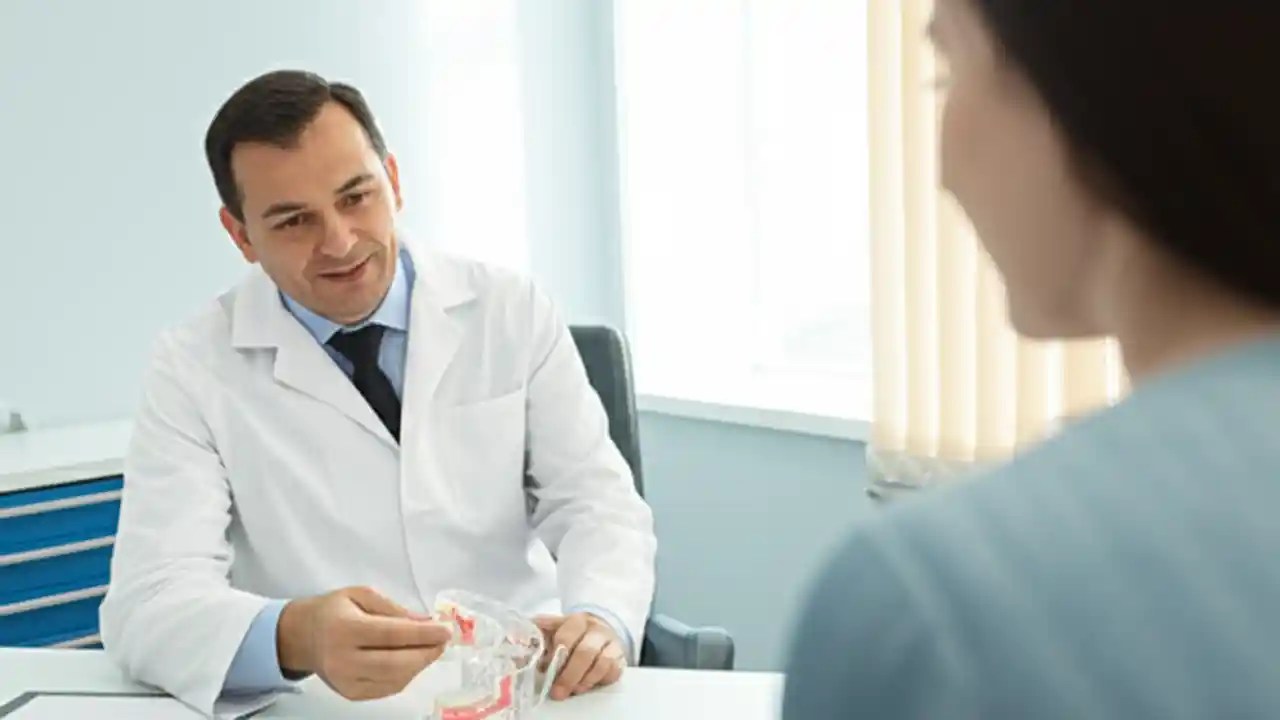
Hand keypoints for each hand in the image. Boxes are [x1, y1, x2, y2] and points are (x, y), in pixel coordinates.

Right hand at [277, 586, 450, 700]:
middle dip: (426, 653)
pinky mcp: (350, 694)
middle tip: (443, 642)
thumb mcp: (360, 594)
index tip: (445, 630)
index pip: (391, 634)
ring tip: (430, 649)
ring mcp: (345, 681)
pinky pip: (387, 688)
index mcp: (344, 629)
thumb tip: (425, 622)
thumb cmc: (333, 610)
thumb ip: (393, 607)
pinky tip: (412, 661)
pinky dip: (406, 676)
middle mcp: (342, 659)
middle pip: (395, 663)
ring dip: (419, 665)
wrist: (302, 636)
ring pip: (394, 679)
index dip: (423, 634)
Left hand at [533, 612, 626, 700]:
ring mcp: (611, 644)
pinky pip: (613, 672)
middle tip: (557, 692)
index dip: (556, 655)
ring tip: (573, 690)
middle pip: (585, 652)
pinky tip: (586, 686)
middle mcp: (597, 630)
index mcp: (577, 621)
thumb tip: (513, 646)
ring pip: (602, 663)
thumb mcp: (553, 629)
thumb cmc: (571, 634)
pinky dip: (599, 681)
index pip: (566, 636)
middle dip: (569, 675)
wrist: (599, 631)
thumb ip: (536, 634)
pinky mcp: (620, 659)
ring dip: (584, 680)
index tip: (546, 669)